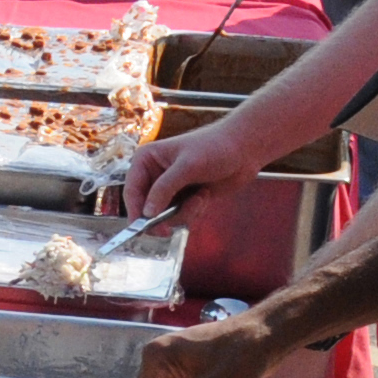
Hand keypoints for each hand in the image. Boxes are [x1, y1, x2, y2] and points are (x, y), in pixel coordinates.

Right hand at [120, 108, 256, 218]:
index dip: (135, 211)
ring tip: (200, 198)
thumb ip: (165, 189)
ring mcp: (170, 188)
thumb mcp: (187, 166)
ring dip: (184, 212)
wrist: (244, 149)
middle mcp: (154, 176)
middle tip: (168, 229)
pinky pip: (181, 216)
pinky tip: (205, 196)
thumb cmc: (215, 147)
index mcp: (146, 161)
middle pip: (146, 208)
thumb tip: (146, 213)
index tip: (141, 229)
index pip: (132, 191)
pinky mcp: (184, 198)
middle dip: (163, 215)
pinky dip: (194, 211)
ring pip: (164, 215)